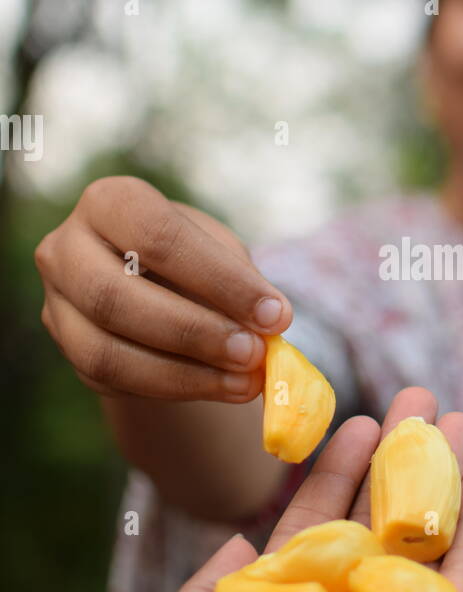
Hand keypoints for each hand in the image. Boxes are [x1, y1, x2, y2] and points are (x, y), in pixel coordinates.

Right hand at [35, 175, 291, 402]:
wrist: (154, 286)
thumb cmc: (191, 256)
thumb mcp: (217, 250)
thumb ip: (238, 279)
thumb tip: (268, 323)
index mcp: (110, 202)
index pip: (158, 236)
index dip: (220, 279)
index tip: (276, 315)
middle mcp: (66, 248)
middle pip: (115, 297)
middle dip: (194, 333)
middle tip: (253, 354)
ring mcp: (57, 302)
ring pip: (105, 352)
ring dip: (184, 375)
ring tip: (244, 382)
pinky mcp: (66, 348)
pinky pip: (111, 381)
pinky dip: (172, 389)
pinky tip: (219, 387)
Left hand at [134, 388, 462, 591]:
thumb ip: (206, 587)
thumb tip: (240, 541)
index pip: (318, 524)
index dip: (339, 470)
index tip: (362, 420)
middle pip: (380, 519)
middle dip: (401, 456)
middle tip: (423, 397)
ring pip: (430, 540)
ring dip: (445, 477)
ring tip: (461, 417)